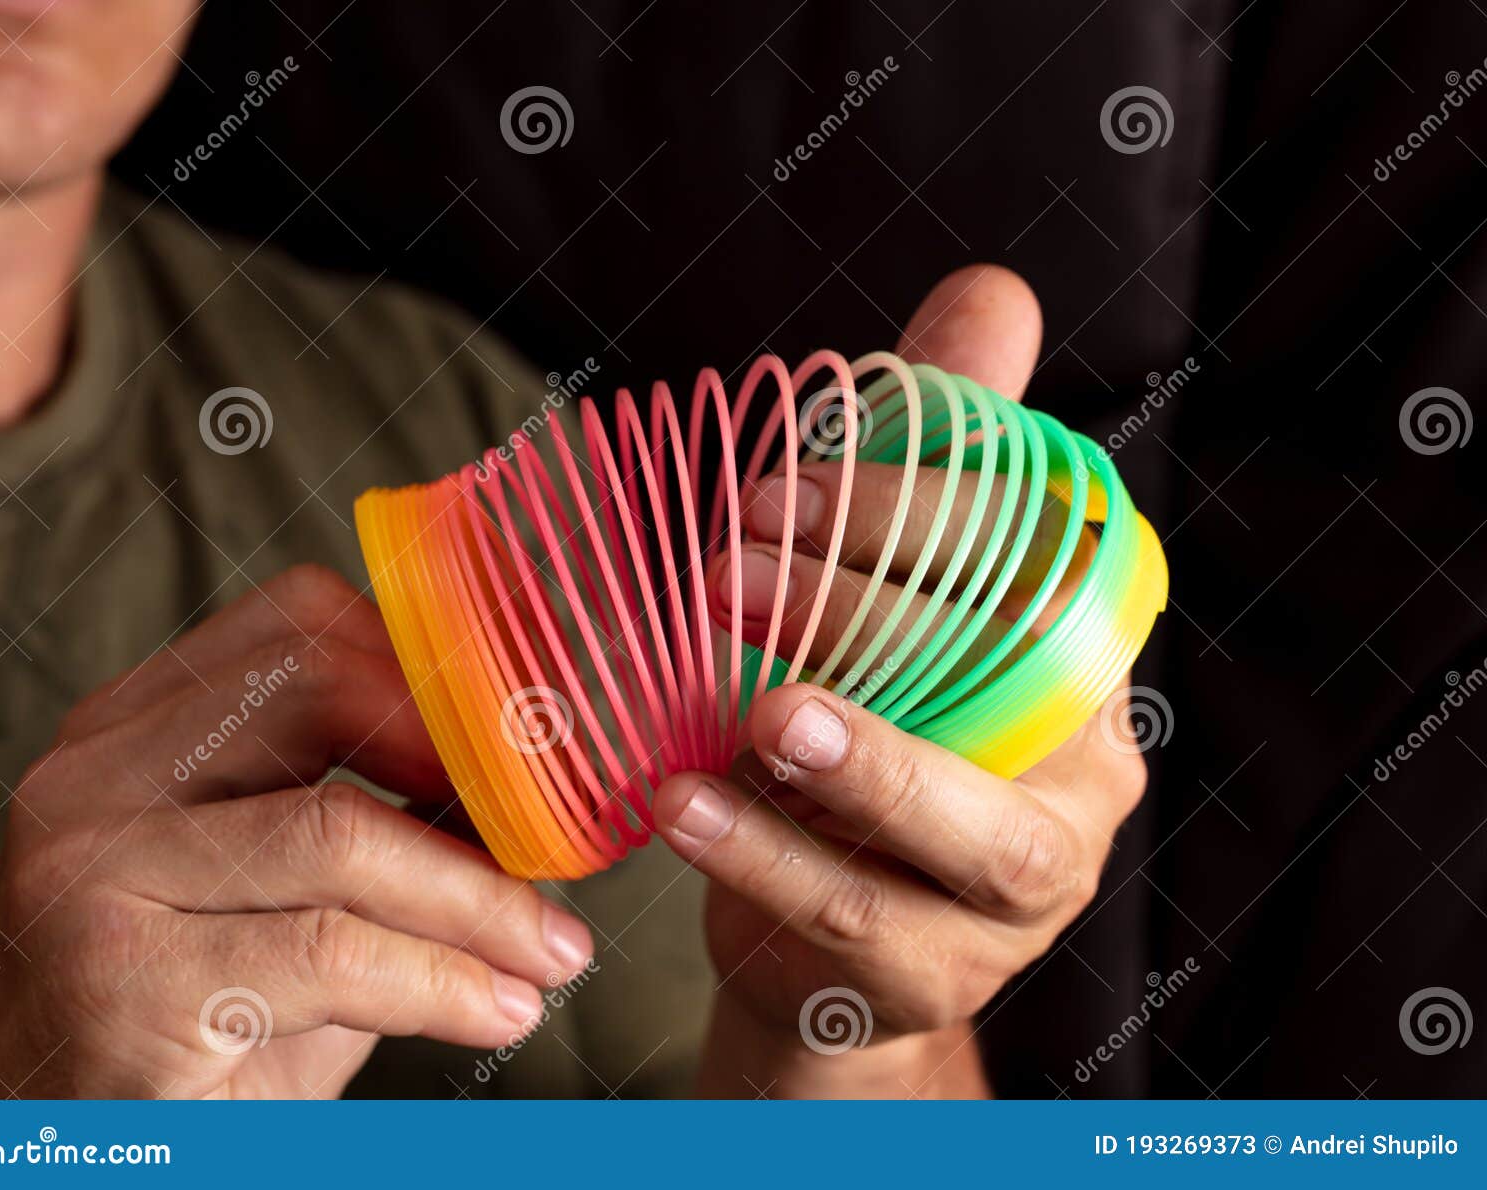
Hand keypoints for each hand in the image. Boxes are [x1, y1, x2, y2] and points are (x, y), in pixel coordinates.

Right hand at [0, 565, 593, 1098]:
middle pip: (317, 685)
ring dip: (480, 899)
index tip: (520, 739)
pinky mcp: (120, 979)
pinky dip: (445, 981)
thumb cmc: (181, 1025)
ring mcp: (94, 871)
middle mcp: (96, 778)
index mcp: (132, 732)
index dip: (430, 665)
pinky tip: (498, 1008)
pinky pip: (331, 951)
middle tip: (547, 835)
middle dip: (463, 757)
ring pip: (340, 830)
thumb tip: (528, 795)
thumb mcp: (278, 902)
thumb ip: (377, 831)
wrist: (48, 1155)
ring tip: (553, 952)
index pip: (296, 620)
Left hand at [653, 265, 1147, 1096]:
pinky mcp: (940, 975)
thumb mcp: (891, 595)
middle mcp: (1078, 776)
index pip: (1039, 565)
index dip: (913, 513)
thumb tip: (993, 295)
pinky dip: (764, 859)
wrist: (831, 933)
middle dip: (866, 617)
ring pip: (967, 832)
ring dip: (848, 763)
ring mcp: (1020, 892)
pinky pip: (860, 923)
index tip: (771, 487)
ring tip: (744, 711)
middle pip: (1014, 691)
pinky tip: (677, 802)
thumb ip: (944, 457)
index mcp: (1078, 663)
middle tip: (729, 570)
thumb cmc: (867, 730)